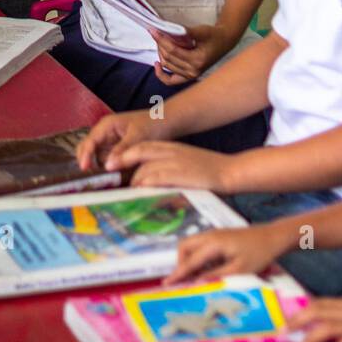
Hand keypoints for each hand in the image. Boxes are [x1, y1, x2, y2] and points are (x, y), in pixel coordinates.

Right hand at [75, 110, 165, 171]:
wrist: (166, 123)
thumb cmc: (152, 124)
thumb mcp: (137, 136)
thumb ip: (122, 149)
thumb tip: (107, 165)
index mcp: (106, 126)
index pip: (90, 141)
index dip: (85, 155)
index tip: (84, 169)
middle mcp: (104, 134)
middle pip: (87, 148)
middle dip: (86, 162)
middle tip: (90, 178)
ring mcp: (109, 142)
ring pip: (95, 157)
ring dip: (96, 167)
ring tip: (100, 181)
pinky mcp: (116, 150)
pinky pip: (106, 161)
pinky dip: (107, 169)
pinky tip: (110, 179)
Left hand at [114, 139, 232, 191]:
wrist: (230, 171)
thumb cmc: (210, 171)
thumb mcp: (186, 162)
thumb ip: (169, 167)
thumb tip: (150, 180)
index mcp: (170, 147)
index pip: (141, 147)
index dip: (125, 155)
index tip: (112, 164)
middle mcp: (169, 151)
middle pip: (137, 153)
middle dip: (122, 165)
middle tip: (112, 179)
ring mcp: (173, 161)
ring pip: (143, 168)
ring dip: (133, 181)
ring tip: (128, 193)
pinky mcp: (178, 173)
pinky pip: (155, 178)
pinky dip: (145, 185)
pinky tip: (140, 194)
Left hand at [155, 24, 232, 82]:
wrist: (224, 42)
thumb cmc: (213, 36)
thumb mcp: (201, 31)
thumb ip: (185, 31)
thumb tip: (168, 29)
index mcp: (197, 60)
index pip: (173, 51)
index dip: (161, 40)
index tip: (154, 30)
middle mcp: (193, 71)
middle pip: (168, 58)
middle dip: (160, 44)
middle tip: (156, 32)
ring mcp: (190, 76)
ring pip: (168, 65)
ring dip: (160, 53)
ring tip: (160, 41)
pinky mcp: (188, 77)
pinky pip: (170, 80)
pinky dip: (161, 74)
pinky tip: (157, 64)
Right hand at [164, 223, 282, 284]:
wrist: (272, 237)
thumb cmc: (258, 254)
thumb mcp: (239, 270)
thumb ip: (216, 276)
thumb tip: (196, 283)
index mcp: (213, 244)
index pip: (190, 261)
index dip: (178, 273)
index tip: (166, 284)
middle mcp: (209, 235)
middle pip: (184, 246)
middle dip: (180, 263)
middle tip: (183, 280)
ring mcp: (213, 233)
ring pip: (191, 244)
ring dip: (188, 259)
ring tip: (193, 276)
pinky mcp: (218, 235)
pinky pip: (199, 244)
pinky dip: (196, 255)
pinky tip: (204, 268)